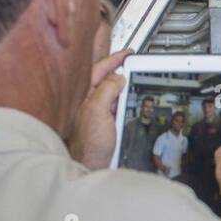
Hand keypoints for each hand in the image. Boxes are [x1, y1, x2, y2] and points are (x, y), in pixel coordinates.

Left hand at [68, 49, 131, 169]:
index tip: (128, 53)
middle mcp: (90, 102)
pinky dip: (127, 104)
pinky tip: (132, 106)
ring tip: (136, 84)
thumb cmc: (88, 144)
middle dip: (120, 70)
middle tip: (134, 64)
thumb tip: (119, 77)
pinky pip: (119, 108)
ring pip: (114, 94)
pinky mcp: (106, 124)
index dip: (114, 59)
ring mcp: (99, 113)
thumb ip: (106, 90)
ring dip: (125, 89)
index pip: (99, 69)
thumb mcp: (97, 111)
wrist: (91, 166)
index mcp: (84, 94)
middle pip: (107, 79)